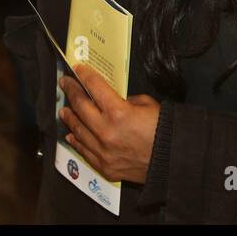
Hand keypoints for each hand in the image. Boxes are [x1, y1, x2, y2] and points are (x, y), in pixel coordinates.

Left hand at [59, 63, 161, 184]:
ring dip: (70, 117)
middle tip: (65, 84)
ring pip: (78, 130)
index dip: (84, 75)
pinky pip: (85, 152)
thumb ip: (125, 101)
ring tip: (64, 110)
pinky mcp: (105, 166)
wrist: (172, 160)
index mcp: (118, 112)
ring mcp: (103, 151)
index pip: (95, 87)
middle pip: (80, 107)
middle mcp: (106, 131)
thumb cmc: (163, 130)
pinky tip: (71, 135)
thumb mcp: (147, 104)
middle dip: (71, 92)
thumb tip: (111, 102)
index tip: (77, 69)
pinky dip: (76, 141)